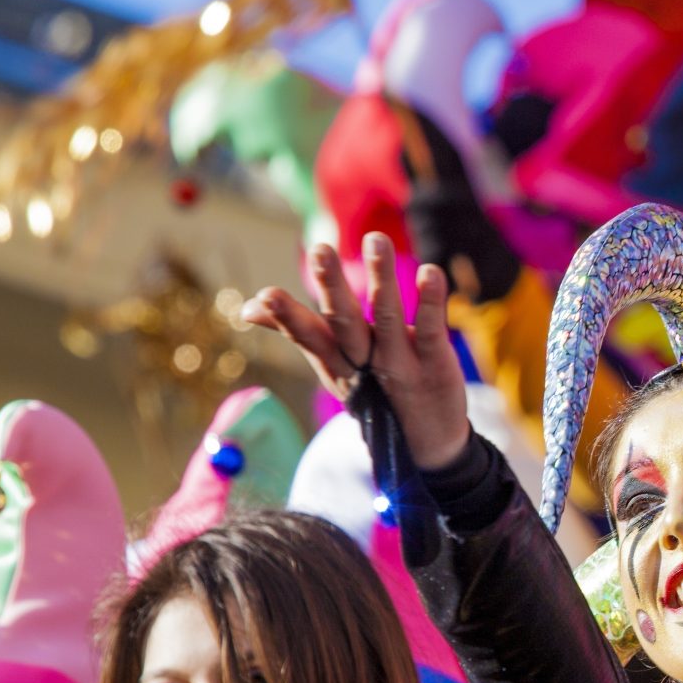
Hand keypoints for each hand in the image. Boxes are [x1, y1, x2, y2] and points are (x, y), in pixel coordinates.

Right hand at [243, 233, 470, 470]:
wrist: (427, 445)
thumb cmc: (374, 392)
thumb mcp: (332, 364)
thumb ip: (297, 330)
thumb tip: (247, 307)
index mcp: (336, 361)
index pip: (308, 336)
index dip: (287, 317)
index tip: (265, 296)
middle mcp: (364, 362)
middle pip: (345, 324)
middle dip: (331, 288)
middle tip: (319, 250)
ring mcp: (400, 365)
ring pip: (389, 318)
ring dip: (382, 278)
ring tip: (376, 238)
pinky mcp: (435, 365)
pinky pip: (432, 330)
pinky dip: (430, 302)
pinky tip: (431, 271)